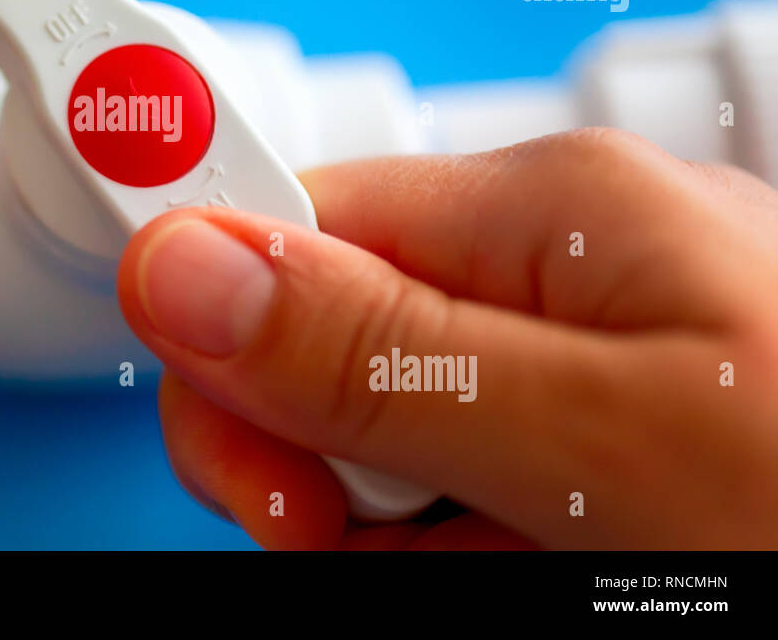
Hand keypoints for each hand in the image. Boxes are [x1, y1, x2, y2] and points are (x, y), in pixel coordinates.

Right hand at [117, 129, 777, 548]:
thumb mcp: (601, 440)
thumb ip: (378, 353)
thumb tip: (181, 264)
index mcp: (548, 212)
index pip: (289, 227)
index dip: (215, 328)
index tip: (205, 432)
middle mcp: (555, 267)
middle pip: (324, 345)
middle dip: (313, 462)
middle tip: (348, 544)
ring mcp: (582, 360)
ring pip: (384, 439)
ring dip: (398, 533)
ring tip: (508, 570)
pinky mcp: (602, 443)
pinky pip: (462, 492)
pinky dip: (463, 551)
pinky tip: (527, 568)